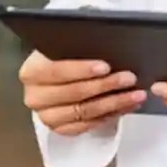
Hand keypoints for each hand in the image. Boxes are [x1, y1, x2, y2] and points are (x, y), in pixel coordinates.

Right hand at [19, 50, 146, 135]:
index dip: (82, 69)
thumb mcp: (64, 45)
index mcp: (31, 71)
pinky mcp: (60, 129)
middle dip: (105, 86)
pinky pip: (88, 125)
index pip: (56, 70)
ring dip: (113, 103)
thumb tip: (104, 38)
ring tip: (135, 94)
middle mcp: (35, 97)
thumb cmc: (62, 56)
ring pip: (83, 112)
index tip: (105, 66)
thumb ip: (77, 44)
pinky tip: (126, 106)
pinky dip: (110, 115)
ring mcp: (46, 116)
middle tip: (128, 78)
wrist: (54, 76)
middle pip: (73, 93)